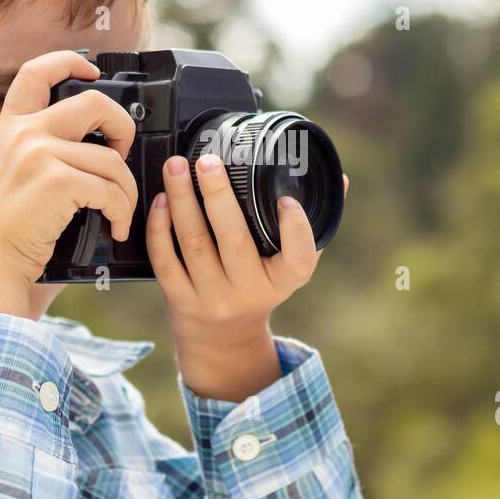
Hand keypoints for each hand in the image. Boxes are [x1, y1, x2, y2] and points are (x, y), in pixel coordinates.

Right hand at [0, 50, 138, 316]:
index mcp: (10, 129)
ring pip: (111, 158)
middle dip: (123, 127)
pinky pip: (111, 189)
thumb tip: (99, 146)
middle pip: (94, 103)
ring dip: (126, 190)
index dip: (69, 62)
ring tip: (119, 213)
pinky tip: (115, 228)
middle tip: (124, 155)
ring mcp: (38, 153)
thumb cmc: (7, 234)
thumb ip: (46, 151)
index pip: (36, 73)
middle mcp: (23, 133)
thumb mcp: (15, 176)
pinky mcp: (56, 180)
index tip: (92, 70)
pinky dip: (122, 212)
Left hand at [145, 151, 347, 400]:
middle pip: (233, 239)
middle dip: (217, 194)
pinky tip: (161, 201)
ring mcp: (213, 298)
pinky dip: (160, 228)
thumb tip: (339, 179)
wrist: (224, 338)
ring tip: (175, 166)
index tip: (287, 200)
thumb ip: (309, 224)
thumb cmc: (261, 285)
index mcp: (285, 279)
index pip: (299, 256)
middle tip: (207, 160)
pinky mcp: (180, 300)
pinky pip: (165, 260)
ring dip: (181, 200)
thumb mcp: (292, 264)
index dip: (296, 228)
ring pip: (193, 243)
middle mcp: (250, 291)